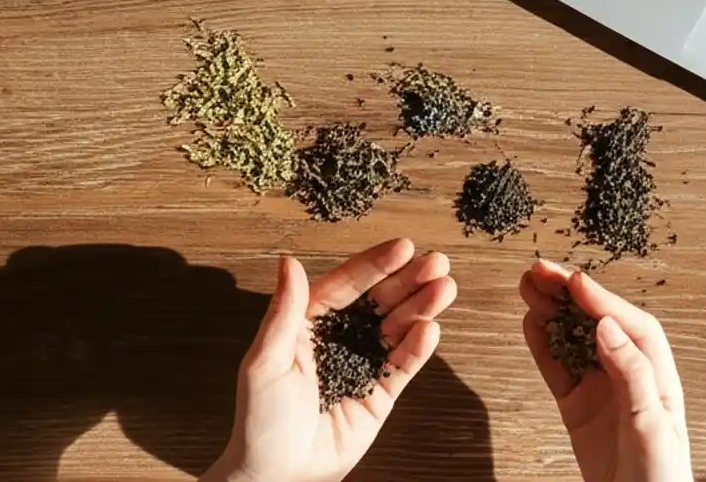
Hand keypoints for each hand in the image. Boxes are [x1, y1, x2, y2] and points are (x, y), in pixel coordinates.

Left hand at [202, 238, 456, 481]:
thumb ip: (284, 311)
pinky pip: (402, 366)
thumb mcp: (266, 361)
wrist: (278, 474)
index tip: (403, 246)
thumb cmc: (260, 419)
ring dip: (421, 307)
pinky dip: (418, 348)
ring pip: (397, 328)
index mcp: (309, 324)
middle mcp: (339, 338)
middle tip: (437, 261)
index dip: (375, 265)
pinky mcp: (379, 393)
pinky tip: (431, 330)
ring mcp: (362, 364)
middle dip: (409, 280)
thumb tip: (289, 261)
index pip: (347, 285)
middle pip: (380, 301)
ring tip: (445, 288)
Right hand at [520, 260, 693, 481]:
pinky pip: (556, 369)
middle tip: (541, 270)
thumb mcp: (652, 424)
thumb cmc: (661, 476)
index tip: (576, 281)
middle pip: (597, 323)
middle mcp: (628, 376)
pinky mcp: (577, 408)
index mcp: (656, 376)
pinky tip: (530, 323)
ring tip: (529, 285)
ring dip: (551, 312)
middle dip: (570, 294)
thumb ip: (631, 374)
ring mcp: (600, 390)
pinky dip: (542, 346)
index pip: (630, 325)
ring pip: (572, 340)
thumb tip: (606, 327)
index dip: (603, 299)